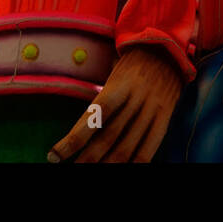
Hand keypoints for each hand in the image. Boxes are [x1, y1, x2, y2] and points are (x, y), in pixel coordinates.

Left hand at [49, 46, 183, 162]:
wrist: (168, 49)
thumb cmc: (132, 64)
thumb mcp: (113, 74)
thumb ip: (100, 100)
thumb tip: (78, 130)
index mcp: (118, 84)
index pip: (92, 117)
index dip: (72, 140)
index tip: (54, 156)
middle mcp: (135, 97)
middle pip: (108, 137)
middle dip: (88, 158)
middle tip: (72, 168)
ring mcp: (151, 109)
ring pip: (127, 147)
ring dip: (107, 165)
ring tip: (91, 172)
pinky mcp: (165, 118)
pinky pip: (149, 149)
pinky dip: (134, 164)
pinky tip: (121, 170)